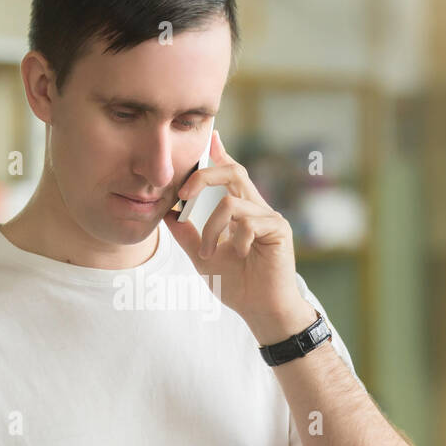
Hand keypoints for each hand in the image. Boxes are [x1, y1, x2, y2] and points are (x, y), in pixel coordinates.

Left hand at [165, 131, 315, 343]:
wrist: (261, 310)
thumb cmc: (237, 284)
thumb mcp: (202, 257)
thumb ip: (186, 234)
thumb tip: (165, 212)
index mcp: (242, 209)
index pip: (230, 172)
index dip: (219, 152)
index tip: (208, 136)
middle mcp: (257, 207)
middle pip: (232, 171)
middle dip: (203, 176)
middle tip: (181, 195)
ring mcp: (270, 217)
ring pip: (231, 201)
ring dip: (210, 228)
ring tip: (206, 252)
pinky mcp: (279, 230)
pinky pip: (248, 222)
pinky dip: (234, 239)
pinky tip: (236, 255)